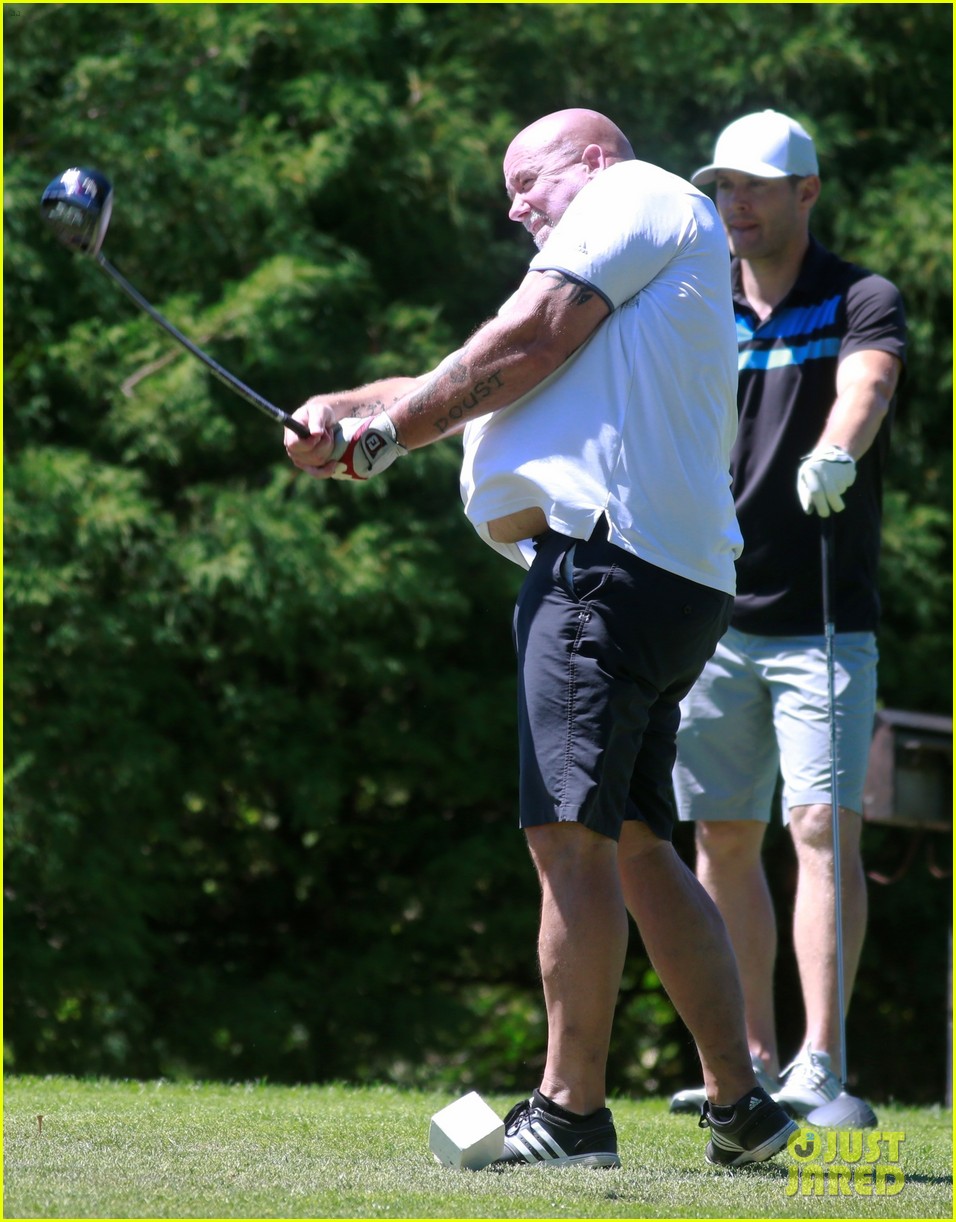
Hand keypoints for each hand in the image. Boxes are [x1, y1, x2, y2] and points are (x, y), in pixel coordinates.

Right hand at [283, 402, 406, 480]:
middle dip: (324, 444)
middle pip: (309, 456)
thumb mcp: (319, 411)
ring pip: (317, 462)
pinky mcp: (309, 465)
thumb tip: (315, 433)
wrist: (323, 420)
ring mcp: (300, 459)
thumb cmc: (319, 412)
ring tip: (328, 438)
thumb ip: (317, 420)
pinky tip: (334, 463)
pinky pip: (317, 473)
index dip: (308, 442)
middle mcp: (292, 449)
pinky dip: (327, 470)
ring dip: (327, 449)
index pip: (294, 445)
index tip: (320, 434)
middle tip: (326, 432)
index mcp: (290, 434)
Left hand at [797, 445, 856, 516]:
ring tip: (834, 484)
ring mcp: (837, 467)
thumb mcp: (804, 479)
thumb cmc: (814, 470)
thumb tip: (808, 511)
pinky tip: (840, 477)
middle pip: (832, 492)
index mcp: (810, 471)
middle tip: (836, 509)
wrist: (831, 451)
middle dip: (834, 505)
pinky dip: (845, 484)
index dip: (820, 505)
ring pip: (841, 489)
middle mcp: (824, 468)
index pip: (816, 491)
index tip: (824, 514)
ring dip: (839, 492)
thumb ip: (805, 495)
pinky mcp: (849, 467)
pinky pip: (848, 483)